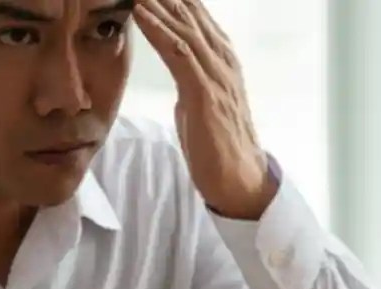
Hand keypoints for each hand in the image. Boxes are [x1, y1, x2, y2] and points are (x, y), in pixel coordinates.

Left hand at [134, 0, 276, 219]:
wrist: (240, 178)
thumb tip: (179, 64)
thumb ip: (191, 76)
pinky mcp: (206, 93)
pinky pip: (179, 52)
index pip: (196, 17)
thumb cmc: (219, 143)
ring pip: (184, 26)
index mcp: (222, 59)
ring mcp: (216, 75)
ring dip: (158, 2)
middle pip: (190, 13)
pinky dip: (158, 30)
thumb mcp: (200, 100)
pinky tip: (141, 13)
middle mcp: (223, 60)